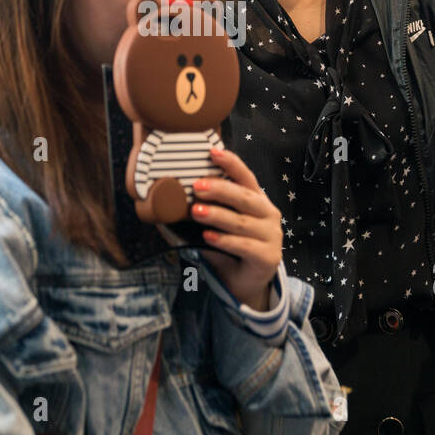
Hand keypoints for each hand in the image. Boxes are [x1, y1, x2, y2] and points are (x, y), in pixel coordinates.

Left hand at [189, 147, 282, 311]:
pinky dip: (225, 240)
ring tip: (196, 211)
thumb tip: (163, 199)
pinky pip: (244, 246)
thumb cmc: (228, 247)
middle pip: (245, 197)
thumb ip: (200, 210)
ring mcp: (272, 236)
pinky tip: (208, 237)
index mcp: (257, 200)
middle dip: (220, 189)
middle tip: (197, 186)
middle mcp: (268, 214)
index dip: (231, 163)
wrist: (243, 282)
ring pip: (242, 222)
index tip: (212, 152)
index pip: (246, 177)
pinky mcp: (268, 257)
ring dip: (218, 215)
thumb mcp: (215, 225)